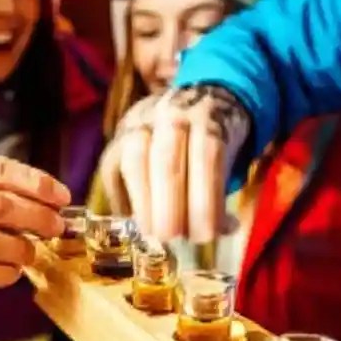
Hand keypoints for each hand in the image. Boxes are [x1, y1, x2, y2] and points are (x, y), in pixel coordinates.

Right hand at [105, 86, 249, 243]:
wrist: (188, 103)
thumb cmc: (212, 141)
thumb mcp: (228, 155)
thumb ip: (222, 191)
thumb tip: (224, 229)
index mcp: (207, 116)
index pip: (206, 153)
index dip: (205, 198)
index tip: (206, 235)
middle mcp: (171, 114)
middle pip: (166, 157)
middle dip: (169, 204)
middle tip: (173, 237)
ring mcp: (139, 124)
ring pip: (135, 160)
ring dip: (143, 202)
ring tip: (153, 232)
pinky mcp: (116, 140)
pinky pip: (111, 170)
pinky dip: (121, 199)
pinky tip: (134, 220)